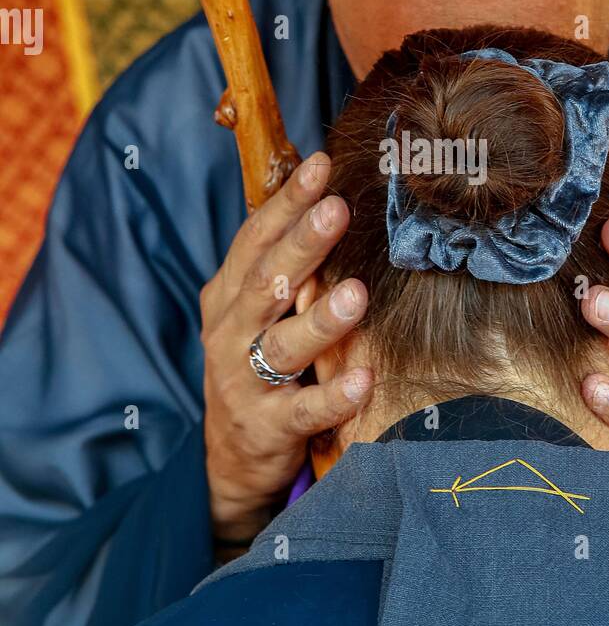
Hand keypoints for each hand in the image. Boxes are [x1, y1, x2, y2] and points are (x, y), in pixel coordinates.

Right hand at [200, 152, 372, 543]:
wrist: (228, 460)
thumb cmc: (255, 366)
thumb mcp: (256, 312)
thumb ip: (282, 265)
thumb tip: (326, 195)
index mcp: (228, 296)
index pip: (255, 239)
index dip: (286, 202)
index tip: (321, 165)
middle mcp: (229, 333)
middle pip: (266, 282)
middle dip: (302, 244)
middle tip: (338, 210)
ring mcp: (243, 382)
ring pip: (282, 345)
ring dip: (320, 319)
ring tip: (358, 295)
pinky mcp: (265, 428)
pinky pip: (302, 410)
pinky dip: (333, 396)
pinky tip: (364, 380)